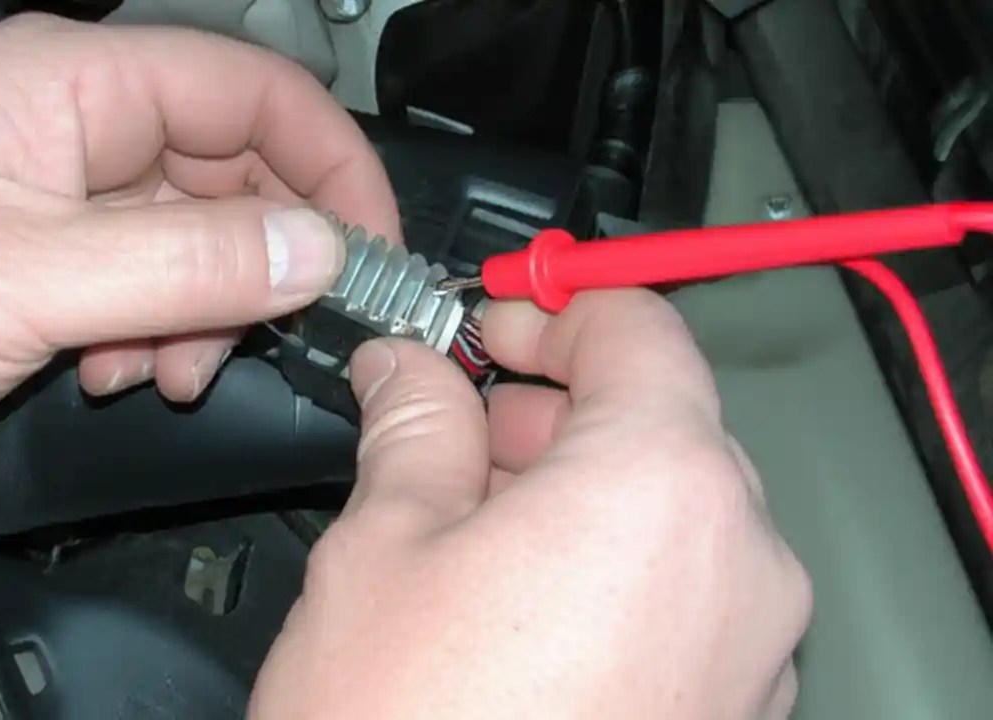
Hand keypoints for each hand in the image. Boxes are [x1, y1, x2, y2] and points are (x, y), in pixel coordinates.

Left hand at [0, 14, 399, 527]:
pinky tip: (116, 372)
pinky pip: (151, 287)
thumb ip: (181, 264)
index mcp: (66, 87)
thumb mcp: (21, 285)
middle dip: (266, 261)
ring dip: (207, 313)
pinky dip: (159, 336)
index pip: (254, 93)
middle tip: (283, 330)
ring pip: (199, 241)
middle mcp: (70, 131)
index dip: (332, 167)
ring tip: (163, 366)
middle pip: (236, 172)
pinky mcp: (43, 267)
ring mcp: (58, 202)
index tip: (373, 249)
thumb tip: (311, 248)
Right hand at [250, 291, 811, 718]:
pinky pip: (682, 599)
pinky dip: (609, 570)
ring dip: (576, 492)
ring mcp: (747, 654)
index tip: (494, 322)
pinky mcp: (727, 718)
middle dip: (552, 410)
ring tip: (467, 520)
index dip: (553, 309)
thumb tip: (409, 373)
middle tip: (453, 421)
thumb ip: (413, 428)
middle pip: (660, 423)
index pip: (635, 329)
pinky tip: (514, 603)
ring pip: (670, 517)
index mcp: (660, 486)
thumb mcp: (381, 548)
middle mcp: (737, 566)